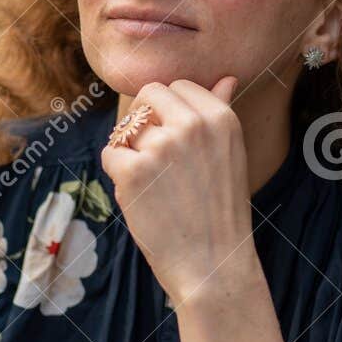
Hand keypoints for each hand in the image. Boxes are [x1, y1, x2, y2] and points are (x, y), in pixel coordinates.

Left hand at [101, 77, 260, 306]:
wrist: (212, 263)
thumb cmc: (220, 211)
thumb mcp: (231, 155)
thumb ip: (221, 111)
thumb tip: (226, 78)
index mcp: (220, 118)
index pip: (177, 86)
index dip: (168, 112)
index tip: (176, 142)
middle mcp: (192, 125)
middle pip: (148, 95)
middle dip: (145, 121)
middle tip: (157, 159)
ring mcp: (161, 146)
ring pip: (127, 128)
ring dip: (132, 152)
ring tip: (156, 185)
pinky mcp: (133, 170)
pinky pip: (110, 154)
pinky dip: (118, 175)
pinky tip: (143, 197)